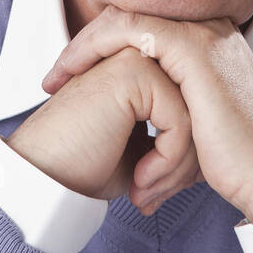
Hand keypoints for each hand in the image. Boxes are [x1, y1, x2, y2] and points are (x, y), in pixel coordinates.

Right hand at [6, 45, 200, 212]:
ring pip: (194, 117)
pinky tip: (140, 182)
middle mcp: (141, 56)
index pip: (191, 107)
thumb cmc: (84, 168)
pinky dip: (167, 162)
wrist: (42, 178)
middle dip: (184, 162)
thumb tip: (209, 147)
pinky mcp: (134, 73)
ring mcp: (137, 59)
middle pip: (197, 111)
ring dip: (175, 169)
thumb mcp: (139, 150)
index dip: (183, 154)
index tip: (158, 186)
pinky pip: (180, 122)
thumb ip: (169, 134)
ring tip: (146, 194)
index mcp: (141, 68)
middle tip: (155, 196)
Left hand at [42, 7, 252, 235]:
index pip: (143, 29)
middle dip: (85, 46)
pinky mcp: (194, 48)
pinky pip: (129, 31)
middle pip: (129, 19)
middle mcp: (210, 30)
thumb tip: (135, 149)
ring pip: (124, 21)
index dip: (101, 49)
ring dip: (83, 48)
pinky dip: (95, 48)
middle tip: (54, 78)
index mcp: (211, 44)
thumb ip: (167, 118)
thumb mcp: (194, 132)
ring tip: (56, 78)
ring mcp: (204, 34)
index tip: (69, 79)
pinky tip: (74, 73)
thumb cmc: (236, 166)